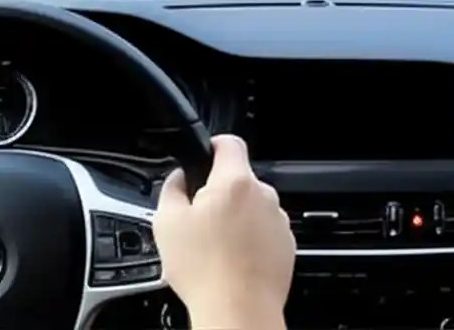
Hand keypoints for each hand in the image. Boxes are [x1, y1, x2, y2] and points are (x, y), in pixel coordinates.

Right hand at [155, 135, 293, 329]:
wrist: (238, 311)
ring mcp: (278, 221)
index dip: (213, 147)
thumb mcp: (167, 223)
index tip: (203, 158)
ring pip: (252, 207)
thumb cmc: (205, 271)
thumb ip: (172, 189)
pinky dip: (250, 239)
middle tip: (198, 220)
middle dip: (219, 193)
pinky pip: (264, 231)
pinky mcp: (286, 245)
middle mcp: (263, 196)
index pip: (229, 142)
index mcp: (234, 183)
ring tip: (215, 248)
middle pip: (239, 179)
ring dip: (236, 218)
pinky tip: (232, 260)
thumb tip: (177, 179)